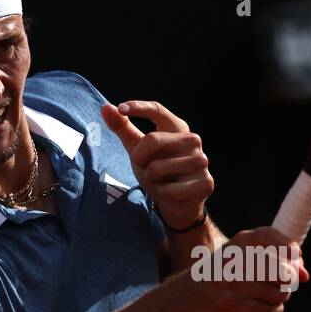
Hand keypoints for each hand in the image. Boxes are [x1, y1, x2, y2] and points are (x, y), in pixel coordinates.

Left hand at [100, 100, 211, 229]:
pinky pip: (169, 189)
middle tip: (145, 168)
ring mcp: (201, 161)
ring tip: (161, 182)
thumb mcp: (139, 150)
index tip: (121, 108)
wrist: (178, 204)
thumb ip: (123, 129)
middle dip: (139, 157)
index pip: (158, 110)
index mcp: (178, 127)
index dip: (139, 107)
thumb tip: (105, 107)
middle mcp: (193, 140)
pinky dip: (162, 194)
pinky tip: (170, 194)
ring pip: (158, 168)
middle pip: (153, 139)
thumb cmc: (158, 172)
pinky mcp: (205, 183)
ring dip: (151, 179)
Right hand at [182, 227, 308, 311]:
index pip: (270, 236)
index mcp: (240, 241)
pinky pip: (267, 309)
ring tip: (276, 295)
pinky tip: (270, 307)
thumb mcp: (244, 255)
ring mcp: (233, 282)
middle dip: (289, 280)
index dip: (288, 247)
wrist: (190, 294)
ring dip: (282, 297)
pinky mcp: (232, 304)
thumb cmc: (226, 272)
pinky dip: (274, 310)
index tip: (294, 256)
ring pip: (277, 293)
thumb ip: (278, 259)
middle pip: (280, 271)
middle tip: (284, 283)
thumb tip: (305, 275)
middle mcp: (237, 258)